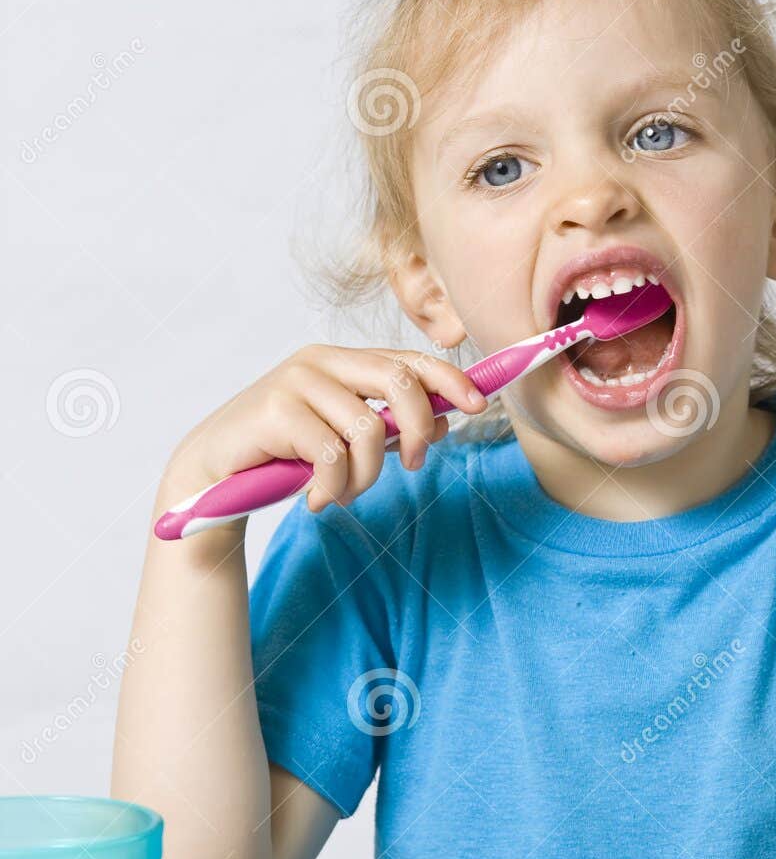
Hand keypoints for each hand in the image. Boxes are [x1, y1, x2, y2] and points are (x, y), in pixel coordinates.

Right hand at [164, 344, 487, 514]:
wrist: (214, 471)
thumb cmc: (284, 455)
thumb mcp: (343, 438)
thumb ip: (388, 425)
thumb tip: (447, 419)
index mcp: (341, 362)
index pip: (408, 359)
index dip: (450, 378)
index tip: (479, 405)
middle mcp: (321, 362)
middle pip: (399, 382)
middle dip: (419, 430)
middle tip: (411, 466)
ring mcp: (296, 382)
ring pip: (368, 429)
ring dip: (365, 477)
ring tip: (342, 494)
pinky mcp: (276, 410)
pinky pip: (333, 456)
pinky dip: (333, 488)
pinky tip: (316, 499)